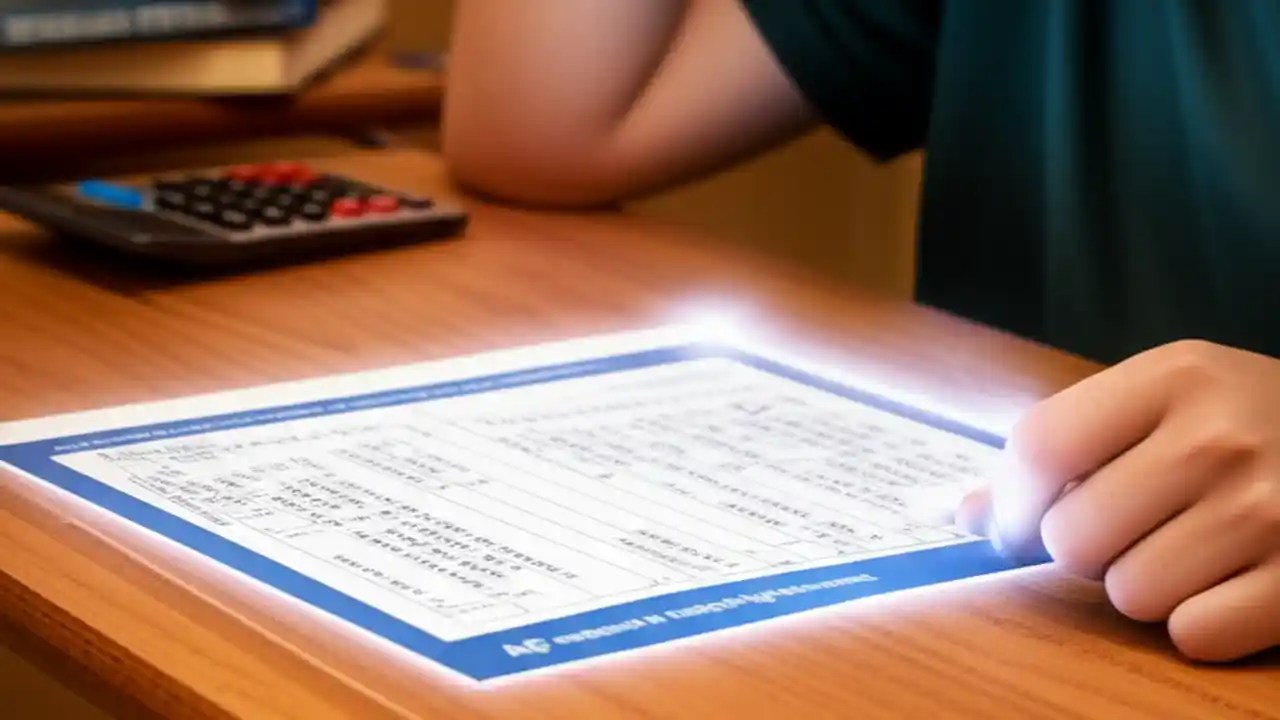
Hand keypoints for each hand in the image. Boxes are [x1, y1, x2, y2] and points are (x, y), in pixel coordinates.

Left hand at [959, 340, 1279, 661]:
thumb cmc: (1245, 423)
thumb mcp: (1165, 401)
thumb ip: (1065, 447)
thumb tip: (962, 515)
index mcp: (1176, 375)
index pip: (1041, 446)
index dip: (1011, 501)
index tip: (1017, 523)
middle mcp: (1223, 437)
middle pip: (1074, 535)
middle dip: (1080, 549)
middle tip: (1123, 530)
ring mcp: (1269, 511)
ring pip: (1129, 593)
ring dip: (1142, 585)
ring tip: (1184, 547)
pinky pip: (1192, 635)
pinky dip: (1197, 623)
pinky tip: (1225, 581)